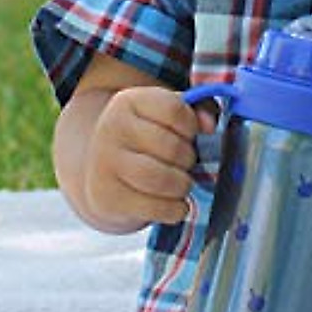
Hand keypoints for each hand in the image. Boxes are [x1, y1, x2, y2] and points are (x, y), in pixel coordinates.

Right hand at [83, 86, 216, 228]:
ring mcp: (106, 163)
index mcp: (130, 101)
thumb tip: (209, 125)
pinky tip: (176, 205)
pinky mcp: (107, 196)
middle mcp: (112, 128)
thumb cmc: (144, 140)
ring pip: (160, 179)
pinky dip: (174, 210)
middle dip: (189, 160)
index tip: (190, 136)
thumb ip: (196, 110)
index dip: (192, 127)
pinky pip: (153, 208)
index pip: (174, 109)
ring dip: (182, 185)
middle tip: (187, 164)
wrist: (101, 171)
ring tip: (182, 184)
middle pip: (171, 147)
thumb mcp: (164, 115)